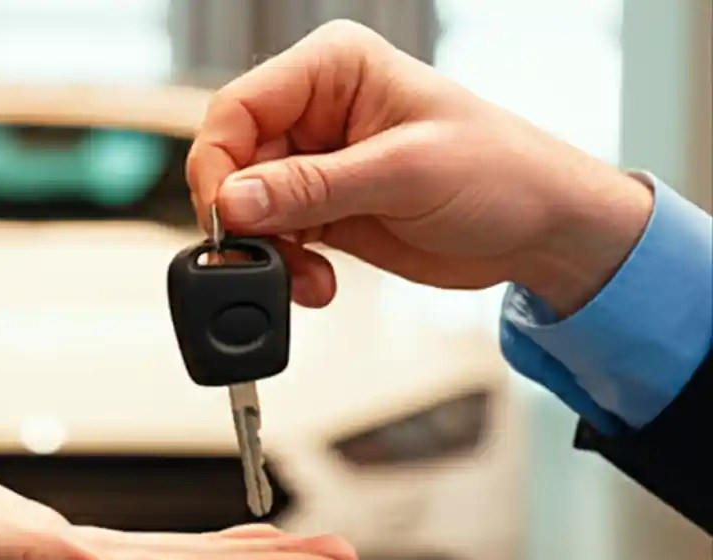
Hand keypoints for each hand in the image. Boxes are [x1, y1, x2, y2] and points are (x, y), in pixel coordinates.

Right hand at [186, 20, 654, 317]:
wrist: (545, 230)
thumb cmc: (504, 172)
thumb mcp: (405, 174)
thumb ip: (312, 187)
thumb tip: (233, 200)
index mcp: (334, 68)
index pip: (238, 108)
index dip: (220, 165)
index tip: (229, 217)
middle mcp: (316, 110)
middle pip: (233, 162)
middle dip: (246, 220)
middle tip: (269, 257)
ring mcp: (317, 162)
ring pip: (247, 209)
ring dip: (267, 253)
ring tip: (308, 278)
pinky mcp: (323, 208)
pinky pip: (274, 240)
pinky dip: (286, 269)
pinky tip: (318, 283)